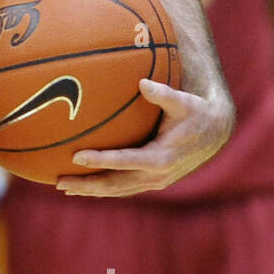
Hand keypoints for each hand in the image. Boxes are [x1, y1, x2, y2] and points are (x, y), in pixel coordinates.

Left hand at [55, 77, 234, 197]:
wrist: (215, 133)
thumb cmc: (195, 112)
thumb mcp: (182, 102)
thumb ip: (163, 93)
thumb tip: (143, 83)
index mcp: (161, 158)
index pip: (124, 162)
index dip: (100, 160)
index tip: (76, 156)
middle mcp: (156, 175)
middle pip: (115, 185)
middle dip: (86, 185)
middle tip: (59, 181)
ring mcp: (154, 182)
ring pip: (117, 190)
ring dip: (90, 190)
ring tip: (63, 186)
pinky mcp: (152, 182)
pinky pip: (123, 188)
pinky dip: (103, 188)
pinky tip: (83, 185)